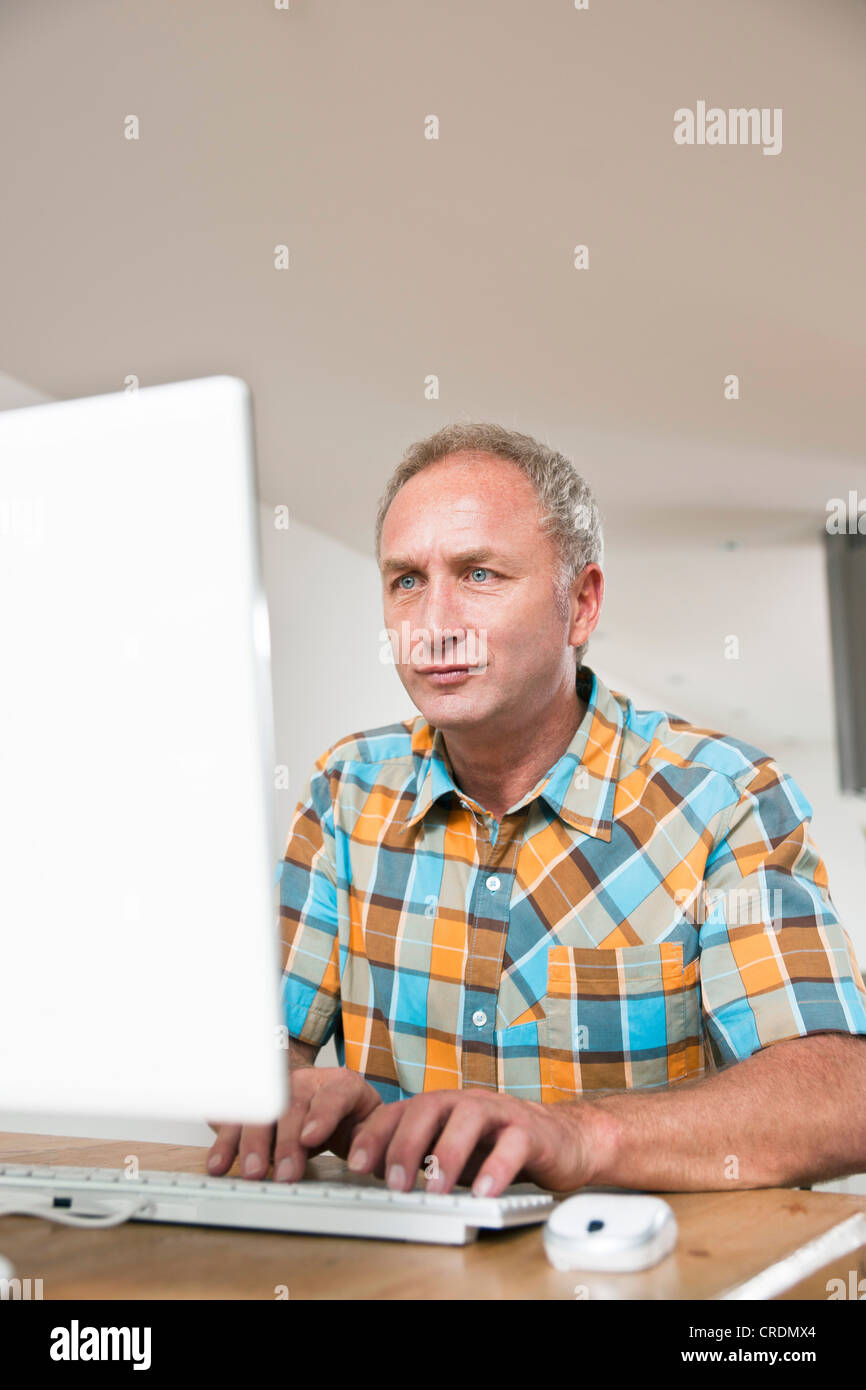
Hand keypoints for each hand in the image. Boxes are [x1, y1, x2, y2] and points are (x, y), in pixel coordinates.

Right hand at [206, 1066, 383, 1182]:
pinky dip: (226, 1143)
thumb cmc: (349, 1117)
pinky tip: (218, 1162)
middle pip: (292, 1104)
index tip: (311, 1138)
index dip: (322, 1115)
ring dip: (252, 1143)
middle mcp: (308, 1082)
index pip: (334, 1094)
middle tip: (281, 1173)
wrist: (323, 1094)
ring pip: (262, 1111)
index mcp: (343, 1085)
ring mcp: (278, 1090)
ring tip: (250, 1172)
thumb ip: (370, 1141)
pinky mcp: (255, 1104)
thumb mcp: (367, 1125)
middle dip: (284, 1141)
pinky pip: (238, 1120)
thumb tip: (375, 1164)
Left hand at [344, 1089, 608, 1196]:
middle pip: (430, 1106)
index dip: (376, 1133)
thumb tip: (376, 1173)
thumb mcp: (454, 1150)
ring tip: (435, 1190)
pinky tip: (485, 1191)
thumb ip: (421, 1156)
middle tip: (394, 1183)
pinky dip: (498, 1166)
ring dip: (448, 1154)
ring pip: (469, 1117)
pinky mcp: (533, 1132)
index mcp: (445, 1106)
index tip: (355, 1162)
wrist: (564, 1139)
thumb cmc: (500, 1145)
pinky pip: (514, 1142)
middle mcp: (469, 1103)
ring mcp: (501, 1113)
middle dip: (406, 1143)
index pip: (402, 1110)